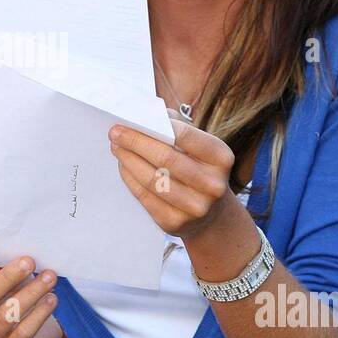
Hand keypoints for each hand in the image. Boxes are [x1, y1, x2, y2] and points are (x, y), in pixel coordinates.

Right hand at [0, 252, 62, 337]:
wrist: (27, 336)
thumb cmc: (8, 298)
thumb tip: (13, 250)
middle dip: (8, 278)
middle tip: (29, 261)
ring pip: (6, 316)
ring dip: (31, 293)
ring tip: (49, 277)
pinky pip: (23, 334)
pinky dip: (39, 314)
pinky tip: (52, 299)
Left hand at [108, 113, 237, 241]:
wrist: (210, 215)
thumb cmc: (198, 169)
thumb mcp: (199, 148)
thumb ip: (177, 128)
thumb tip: (145, 115)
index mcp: (221, 158)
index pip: (185, 135)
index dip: (156, 125)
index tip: (133, 118)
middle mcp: (212, 185)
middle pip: (165, 158)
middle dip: (135, 142)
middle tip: (115, 132)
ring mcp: (195, 207)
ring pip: (152, 179)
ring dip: (128, 160)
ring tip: (116, 147)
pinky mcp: (174, 222)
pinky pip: (144, 196)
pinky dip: (130, 178)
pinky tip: (123, 166)